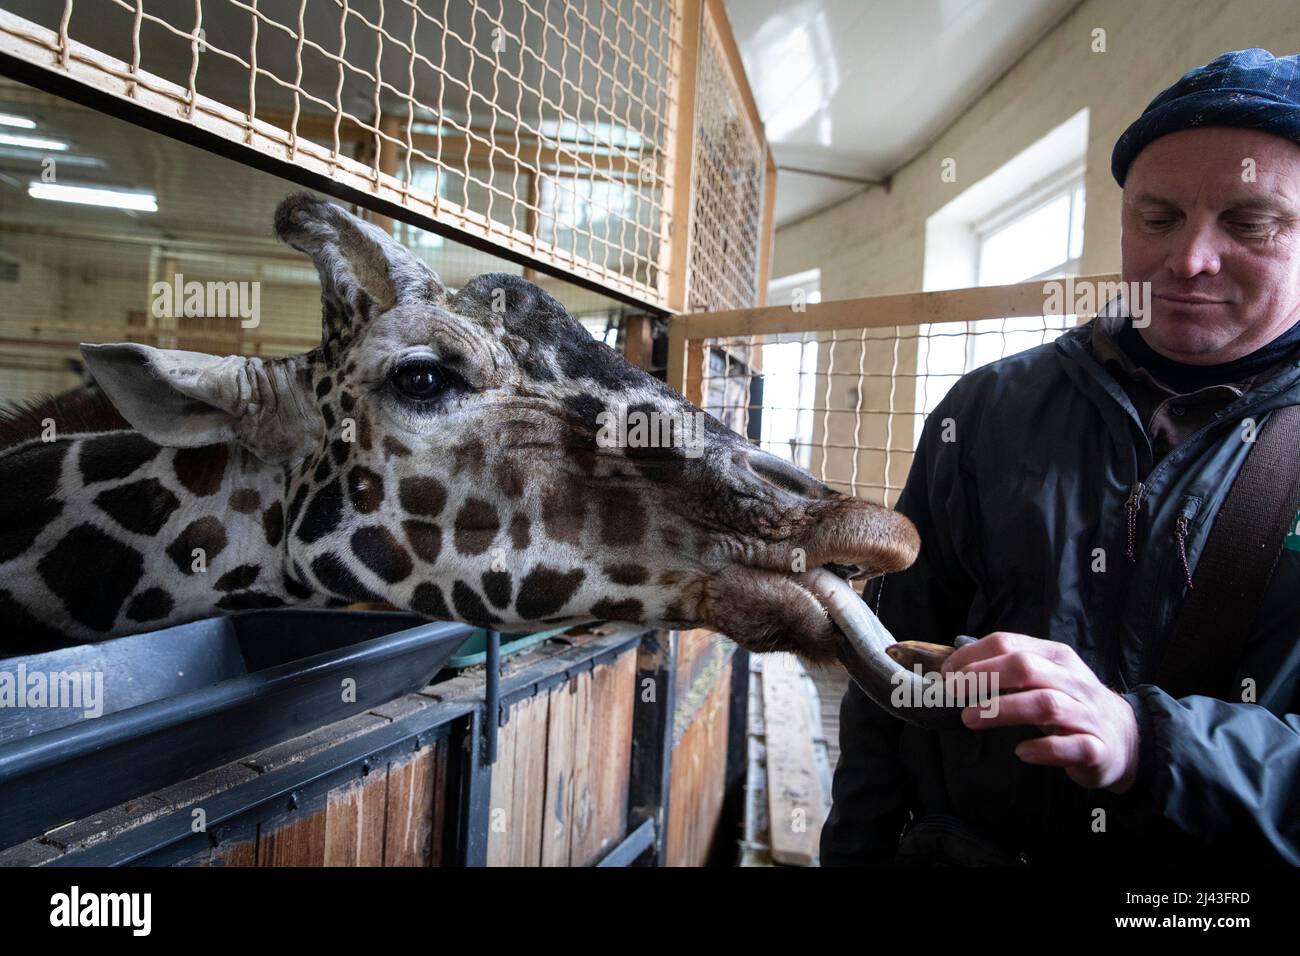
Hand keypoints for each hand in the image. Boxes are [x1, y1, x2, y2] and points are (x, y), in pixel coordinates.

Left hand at [941, 631, 1140, 792]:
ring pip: (1045, 703)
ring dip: (1002, 710)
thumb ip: (1008, 669)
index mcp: (1055, 657)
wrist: (1126, 738)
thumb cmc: (1071, 703)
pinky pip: (1070, 746)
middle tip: (954, 692)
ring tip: (971, 719)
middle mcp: (1072, 680)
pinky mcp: (1096, 748)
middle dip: (984, 677)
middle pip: (1025, 668)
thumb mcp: (1044, 677)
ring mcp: (1086, 714)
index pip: (1008, 644)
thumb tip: (957, 666)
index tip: (947, 674)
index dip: (972, 657)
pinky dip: (1043, 749)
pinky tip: (1022, 752)